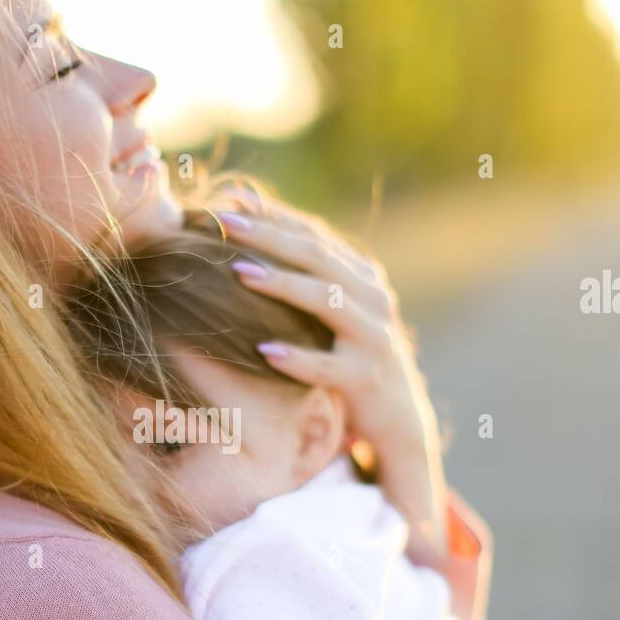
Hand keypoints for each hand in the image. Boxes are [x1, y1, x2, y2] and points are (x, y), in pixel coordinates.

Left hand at [218, 203, 447, 562]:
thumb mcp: (332, 311)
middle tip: (223, 222)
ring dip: (282, 284)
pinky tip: (263, 352)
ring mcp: (374, 339)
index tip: (230, 199)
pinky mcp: (367, 379)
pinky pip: (328, 366)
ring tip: (238, 272)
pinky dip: (297, 358)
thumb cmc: (347, 357)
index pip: (314, 236)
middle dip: (269, 236)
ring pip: (327, 301)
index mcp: (362, 277)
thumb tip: (249, 220)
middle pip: (318, 257)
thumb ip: (303, 274)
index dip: (274, 216)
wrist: (396, 419)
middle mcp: (373, 299)